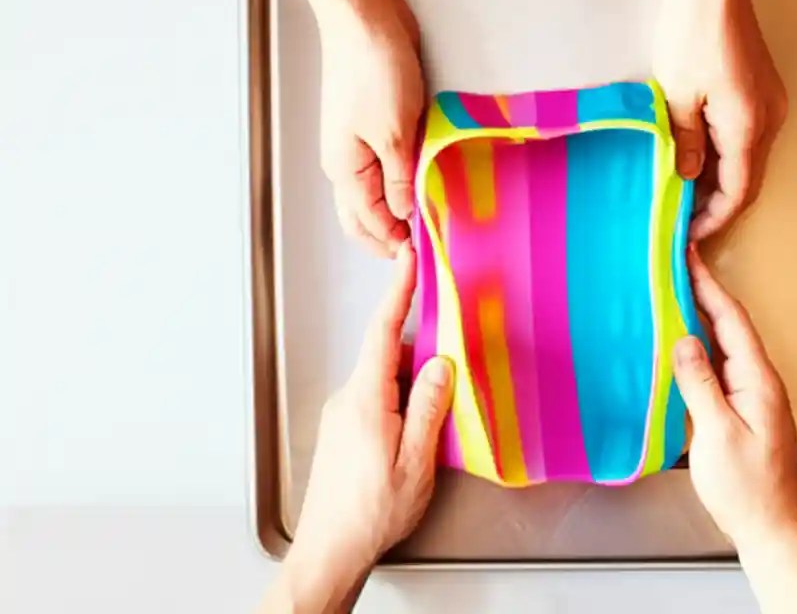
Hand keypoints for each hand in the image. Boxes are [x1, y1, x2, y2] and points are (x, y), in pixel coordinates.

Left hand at [281, 244, 453, 606]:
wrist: (330, 550)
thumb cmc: (372, 511)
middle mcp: (349, 400)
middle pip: (389, 356)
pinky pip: (378, 401)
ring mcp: (343, 416)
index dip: (397, 292)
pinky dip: (402, 403)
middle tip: (453, 361)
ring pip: (386, 382)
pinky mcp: (344, 432)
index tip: (408, 260)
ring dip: (414, 386)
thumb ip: (429, 407)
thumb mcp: (415, 459)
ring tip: (441, 415)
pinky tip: (420, 432)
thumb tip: (441, 364)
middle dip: (423, 353)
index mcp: (366, 399)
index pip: (382, 331)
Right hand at [318, 0, 424, 256]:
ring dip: (397, 210)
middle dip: (390, 236)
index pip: (370, 223)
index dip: (397, 242)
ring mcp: (359, 143)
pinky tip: (424, 186)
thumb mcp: (393, 135)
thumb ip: (399, 181)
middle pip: (364, 216)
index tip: (428, 253)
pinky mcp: (376, 124)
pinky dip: (403, 182)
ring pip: (376, 193)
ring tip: (429, 221)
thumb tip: (404, 218)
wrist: (366, 19)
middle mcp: (346, 162)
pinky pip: (388, 166)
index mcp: (345, 170)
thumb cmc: (374, 72)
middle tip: (426, 246)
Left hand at [654, 0, 787, 239]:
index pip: (738, 194)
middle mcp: (769, 120)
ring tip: (682, 187)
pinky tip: (696, 153)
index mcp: (748, 128)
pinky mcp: (763, 90)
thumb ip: (684, 143)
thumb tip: (687, 174)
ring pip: (748, 159)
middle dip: (716, 202)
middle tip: (682, 215)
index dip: (714, 218)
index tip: (689, 231)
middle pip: (748, 180)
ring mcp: (771, 104)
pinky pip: (748, 135)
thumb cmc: (694, 31)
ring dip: (720, 177)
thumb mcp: (677, 96)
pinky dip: (725, 153)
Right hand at [672, 249, 796, 546]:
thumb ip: (700, 384)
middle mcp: (759, 383)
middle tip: (673, 269)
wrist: (772, 527)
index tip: (689, 257)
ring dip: (699, 321)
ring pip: (723, 347)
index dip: (708, 285)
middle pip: (729, 327)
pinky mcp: (742, 412)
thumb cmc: (750, 490)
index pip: (732, 319)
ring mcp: (752, 397)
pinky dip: (699, 352)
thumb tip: (684, 341)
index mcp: (758, 380)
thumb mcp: (717, 433)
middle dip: (702, 294)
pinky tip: (680, 351)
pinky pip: (719, 369)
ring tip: (671, 299)